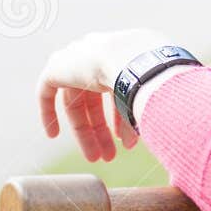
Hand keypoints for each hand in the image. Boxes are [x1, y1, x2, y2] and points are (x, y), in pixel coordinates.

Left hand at [36, 27, 177, 161]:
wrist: (136, 62)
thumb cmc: (158, 78)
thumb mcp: (160, 96)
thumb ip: (154, 108)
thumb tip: (162, 128)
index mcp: (124, 54)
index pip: (117, 89)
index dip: (121, 117)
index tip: (125, 142)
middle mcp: (100, 53)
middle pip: (96, 98)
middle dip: (104, 129)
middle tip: (109, 156)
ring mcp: (79, 57)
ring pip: (78, 101)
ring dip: (87, 131)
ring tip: (95, 157)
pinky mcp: (58, 66)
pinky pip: (48, 90)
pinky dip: (49, 112)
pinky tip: (53, 135)